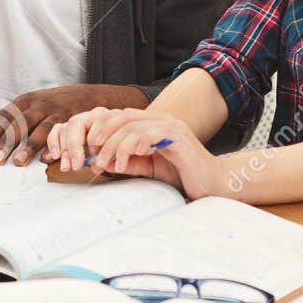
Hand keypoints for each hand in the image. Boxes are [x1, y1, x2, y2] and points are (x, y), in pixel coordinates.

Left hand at [0, 85, 146, 165]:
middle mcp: (39, 105)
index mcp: (25, 101)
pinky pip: (62, 136)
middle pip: (18, 125)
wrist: (89, 94)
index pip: (2, 118)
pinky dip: (54, 148)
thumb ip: (11, 119)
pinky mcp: (72, 121)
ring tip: (17, 162)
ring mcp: (56, 113)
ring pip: (39, 131)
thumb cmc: (53, 105)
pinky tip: (47, 160)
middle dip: (4, 143)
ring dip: (27, 147)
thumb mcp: (32, 105)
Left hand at [46, 109, 224, 199]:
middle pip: (121, 117)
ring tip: (106, 165)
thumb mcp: (149, 168)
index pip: (119, 117)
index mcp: (153, 124)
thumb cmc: (183, 177)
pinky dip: (132, 146)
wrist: (214, 185)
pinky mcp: (178, 138)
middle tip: (93, 158)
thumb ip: (128, 162)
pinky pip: (149, 135)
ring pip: (131, 126)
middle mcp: (161, 120)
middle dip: (102, 137)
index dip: (100, 131)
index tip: (88, 151)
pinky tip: (124, 161)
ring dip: (113, 146)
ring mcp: (171, 126)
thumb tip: (101, 161)